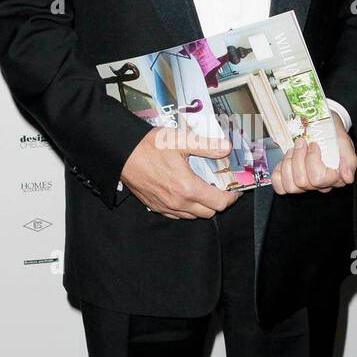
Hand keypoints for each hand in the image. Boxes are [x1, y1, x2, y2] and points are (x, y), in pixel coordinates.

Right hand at [120, 125, 241, 218]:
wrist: (123, 153)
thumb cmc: (150, 147)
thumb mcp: (182, 141)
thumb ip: (207, 146)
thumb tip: (226, 148)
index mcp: (188, 188)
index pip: (219, 203)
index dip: (231, 197)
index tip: (234, 189)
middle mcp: (178, 202)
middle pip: (209, 212)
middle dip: (218, 202)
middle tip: (220, 188)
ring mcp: (166, 207)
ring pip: (193, 216)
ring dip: (202, 206)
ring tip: (203, 190)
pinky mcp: (155, 207)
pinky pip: (178, 215)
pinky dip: (187, 208)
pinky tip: (185, 194)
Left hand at [270, 112, 356, 195]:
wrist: (321, 126)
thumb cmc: (332, 134)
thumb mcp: (343, 141)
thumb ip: (349, 159)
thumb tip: (347, 178)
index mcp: (335, 177)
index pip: (318, 179)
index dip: (312, 160)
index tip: (314, 145)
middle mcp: (320, 184)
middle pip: (302, 182)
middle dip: (298, 158)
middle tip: (301, 143)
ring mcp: (305, 185)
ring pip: (291, 186)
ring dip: (288, 164)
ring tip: (292, 151)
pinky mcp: (291, 181)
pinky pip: (280, 188)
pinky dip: (278, 174)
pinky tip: (284, 163)